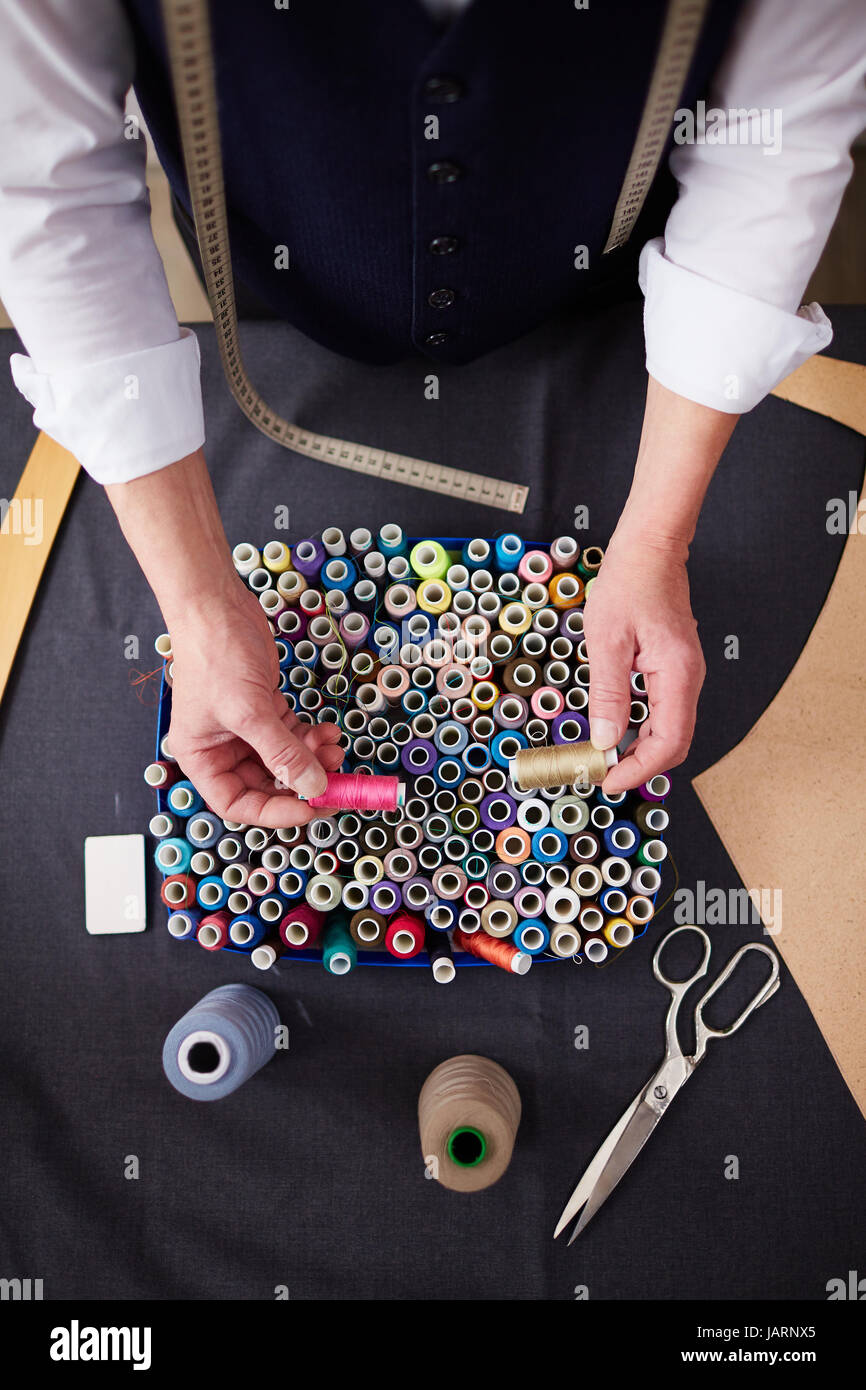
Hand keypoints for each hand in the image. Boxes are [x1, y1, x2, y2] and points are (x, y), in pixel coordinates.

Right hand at [164, 580, 342, 826]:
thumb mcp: (249, 710)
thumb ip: (281, 751)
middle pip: (267, 785)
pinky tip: (329, 732)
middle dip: (302, 784)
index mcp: (202, 758)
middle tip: (336, 784)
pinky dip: (313, 739)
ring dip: (313, 760)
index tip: (310, 809)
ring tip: (335, 749)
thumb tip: (312, 786)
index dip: (275, 812)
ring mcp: (245, 730)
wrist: (216, 606)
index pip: (238, 804)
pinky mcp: (265, 711)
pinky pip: (293, 737)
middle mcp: (222, 749)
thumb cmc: (213, 653)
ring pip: (285, 761)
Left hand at [582, 530, 704, 793]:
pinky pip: (663, 710)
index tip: (608, 781)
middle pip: (674, 743)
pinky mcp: (674, 668)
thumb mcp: (606, 639)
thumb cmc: (629, 582)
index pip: (669, 742)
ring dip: (639, 749)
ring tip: (603, 755)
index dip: (640, 770)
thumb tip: (606, 739)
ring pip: (669, 729)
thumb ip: (608, 693)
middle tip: (600, 773)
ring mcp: (684, 674)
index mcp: (677, 674)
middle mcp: (688, 678)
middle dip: (639, 765)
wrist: (650, 548)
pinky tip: (616, 728)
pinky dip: (641, 728)